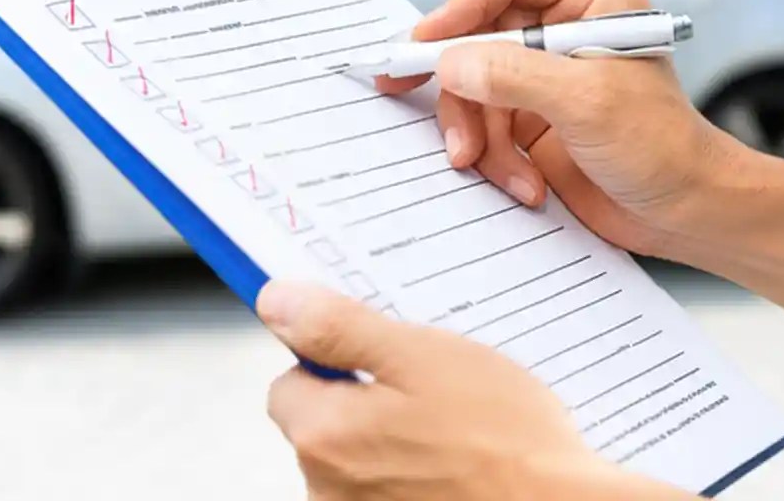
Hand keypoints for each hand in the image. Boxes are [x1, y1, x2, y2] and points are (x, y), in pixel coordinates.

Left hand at [257, 281, 695, 499]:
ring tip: (453, 434)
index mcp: (323, 434)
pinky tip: (456, 468)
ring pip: (356, 462)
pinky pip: (385, 490)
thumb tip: (276, 301)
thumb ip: (340, 328)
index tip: (374, 354)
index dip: (331, 361)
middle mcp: (326, 489)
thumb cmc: (507, 443)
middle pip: (320, 426)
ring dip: (391, 444)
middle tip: (427, 391)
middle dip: (363, 404)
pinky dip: (411, 478)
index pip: (289, 382)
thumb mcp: (421, 357)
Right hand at [381, 0, 742, 257]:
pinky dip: (491, 158)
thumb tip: (449, 62)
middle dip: (459, 82)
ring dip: (475, 133)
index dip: (464, 2)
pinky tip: (524, 183)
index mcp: (590, 0)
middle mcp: (560, 31)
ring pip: (470, 86)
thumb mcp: (588, 104)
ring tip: (491, 167)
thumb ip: (514, 76)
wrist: (685, 214)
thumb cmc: (663, 148)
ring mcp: (541, 78)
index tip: (430, 43)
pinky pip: (480, 127)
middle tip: (408, 95)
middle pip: (475, 32)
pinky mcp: (528, 122)